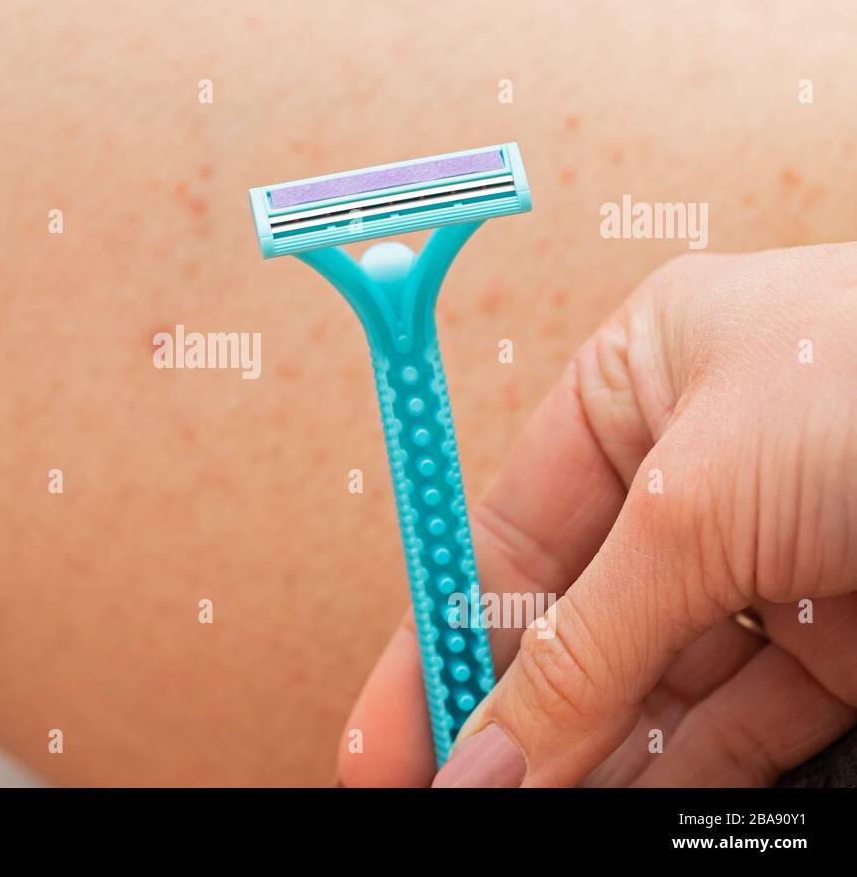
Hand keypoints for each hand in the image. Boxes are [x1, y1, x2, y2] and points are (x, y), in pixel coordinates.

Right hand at [337, 243, 856, 786]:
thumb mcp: (693, 508)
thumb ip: (579, 643)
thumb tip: (487, 746)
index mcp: (634, 389)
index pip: (504, 536)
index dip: (438, 639)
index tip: (394, 735)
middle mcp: (694, 470)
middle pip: (573, 620)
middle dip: (514, 716)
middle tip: (449, 796)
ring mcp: (772, 553)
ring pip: (656, 681)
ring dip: (592, 758)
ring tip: (523, 817)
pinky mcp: (845, 630)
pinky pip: (745, 716)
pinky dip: (686, 772)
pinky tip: (622, 809)